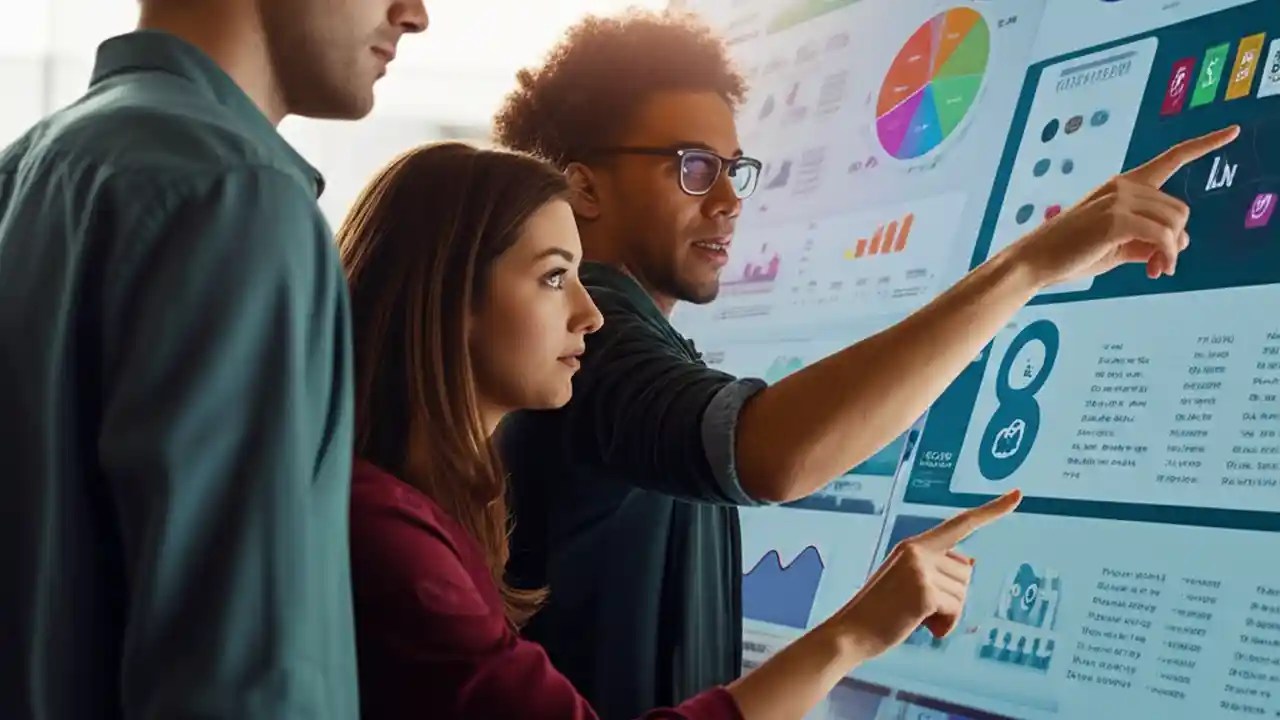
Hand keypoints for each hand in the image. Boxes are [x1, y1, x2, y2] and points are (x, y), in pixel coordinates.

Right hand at [829, 490, 1021, 658]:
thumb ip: (936, 568)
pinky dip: (945, 625)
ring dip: (948, 613)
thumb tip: (971, 561)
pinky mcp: (924, 592)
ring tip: (917, 618)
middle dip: (953, 596)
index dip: (991, 510)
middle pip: (967, 571)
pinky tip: (923, 628)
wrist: (850, 632)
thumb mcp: (908, 581)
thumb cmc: (880, 611)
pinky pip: (955, 610)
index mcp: (914, 545)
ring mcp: (921, 570)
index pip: (960, 523)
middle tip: (921, 608)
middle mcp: (918, 551)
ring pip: (963, 593)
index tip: (1018, 495)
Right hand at [1002, 126, 1239, 287]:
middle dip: (1176, 241)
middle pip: (1180, 209)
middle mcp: (1124, 186)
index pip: (1171, 158)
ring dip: (1172, 251)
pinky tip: (1155, 270)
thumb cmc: (1072, 253)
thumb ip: (1148, 241)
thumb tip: (1179, 246)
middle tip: (1161, 267)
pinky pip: (1163, 237)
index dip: (1205, 144)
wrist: (1036, 260)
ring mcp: (1119, 200)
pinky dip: (1167, 256)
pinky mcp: (1117, 220)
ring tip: (1156, 270)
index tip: (1233, 131)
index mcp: (1124, 185)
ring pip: (1175, 224)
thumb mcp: (1117, 246)